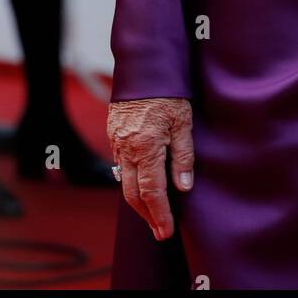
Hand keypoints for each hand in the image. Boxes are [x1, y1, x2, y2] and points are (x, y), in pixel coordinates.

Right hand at [107, 97, 193, 240]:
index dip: (159, 215)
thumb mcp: (183, 120)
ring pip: (123, 182)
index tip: (166, 232)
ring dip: (138, 201)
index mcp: (146, 146)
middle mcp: (126, 148)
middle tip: (159, 232)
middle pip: (132, 194)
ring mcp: (116, 142)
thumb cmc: (167, 90)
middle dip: (146, 216)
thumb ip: (183, 155)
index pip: (152, 192)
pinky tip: (142, 185)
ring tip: (153, 214)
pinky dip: (130, 180)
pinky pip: (120, 165)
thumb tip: (183, 187)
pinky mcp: (113, 135)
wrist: (142, 65)